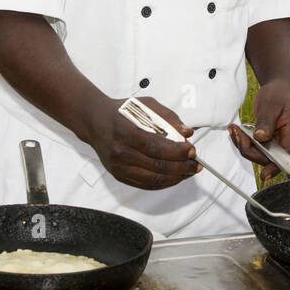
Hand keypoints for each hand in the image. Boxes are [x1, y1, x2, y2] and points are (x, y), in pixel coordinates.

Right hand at [85, 96, 199, 189]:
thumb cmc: (121, 111)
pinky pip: (145, 184)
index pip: (156, 147)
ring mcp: (119, 167)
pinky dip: (164, 183)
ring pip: (153, 179)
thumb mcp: (145, 104)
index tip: (192, 150)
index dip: (177, 152)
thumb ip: (168, 117)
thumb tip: (187, 132)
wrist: (94, 121)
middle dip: (181, 167)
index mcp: (126, 132)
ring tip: (189, 172)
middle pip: (157, 166)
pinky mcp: (119, 175)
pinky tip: (175, 177)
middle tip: (195, 164)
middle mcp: (121, 152)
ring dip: (176, 178)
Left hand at [228, 80, 289, 185]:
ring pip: (258, 154)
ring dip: (243, 144)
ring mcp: (275, 142)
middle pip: (268, 157)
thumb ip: (266, 121)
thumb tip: (260, 138)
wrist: (279, 87)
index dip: (275, 166)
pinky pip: (253, 147)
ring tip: (234, 129)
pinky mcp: (266, 141)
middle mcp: (285, 140)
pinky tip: (235, 129)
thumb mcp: (271, 105)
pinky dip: (242, 140)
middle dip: (250, 149)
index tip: (264, 175)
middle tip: (237, 132)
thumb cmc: (278, 94)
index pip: (286, 155)